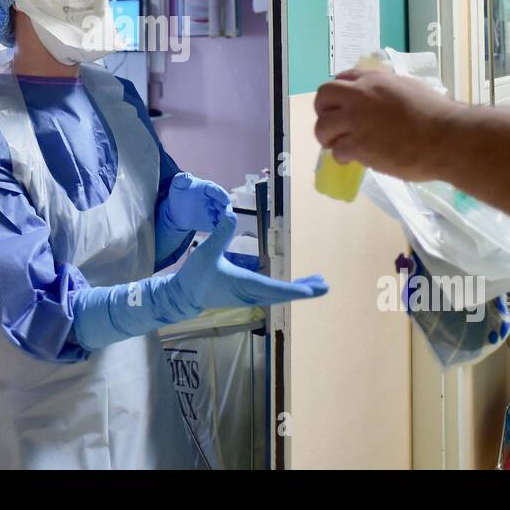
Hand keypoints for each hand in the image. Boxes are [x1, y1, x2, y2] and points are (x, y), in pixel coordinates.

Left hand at [159, 172, 230, 233]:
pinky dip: (222, 229)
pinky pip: (221, 226)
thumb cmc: (179, 194)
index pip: (216, 190)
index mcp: (208, 188)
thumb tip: (187, 176)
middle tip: (225, 216)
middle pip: (224, 204)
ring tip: (222, 226)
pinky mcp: (215, 222)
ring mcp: (216, 211)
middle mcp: (216, 199)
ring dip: (225, 221)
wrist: (177, 211)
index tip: (225, 200)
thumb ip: (181, 179)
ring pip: (225, 216)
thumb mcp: (177, 185)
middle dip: (226, 210)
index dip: (221, 195)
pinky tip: (220, 233)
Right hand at [171, 210, 327, 311]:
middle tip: (325, 285)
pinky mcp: (247, 295)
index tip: (312, 290)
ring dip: (299, 288)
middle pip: (283, 294)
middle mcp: (251, 294)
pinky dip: (288, 289)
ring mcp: (250, 296)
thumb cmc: (195, 275)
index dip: (294, 289)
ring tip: (319, 282)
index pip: (274, 289)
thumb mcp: (206, 252)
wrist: (184, 296)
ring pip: (280, 295)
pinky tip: (298, 285)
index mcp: (244, 284)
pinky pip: (273, 293)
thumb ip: (220, 233)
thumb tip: (231, 213)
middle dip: (305, 289)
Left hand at [313, 69, 462, 181]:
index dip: (339, 94)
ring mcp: (356, 121)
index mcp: (374, 80)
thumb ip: (389, 91)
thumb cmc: (438, 114)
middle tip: (334, 124)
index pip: (342, 77)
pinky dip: (341, 156)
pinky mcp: (358, 145)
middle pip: (324, 96)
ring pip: (322, 126)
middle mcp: (360, 96)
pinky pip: (337, 150)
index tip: (342, 105)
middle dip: (324, 111)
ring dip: (327, 136)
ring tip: (338, 144)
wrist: (447, 138)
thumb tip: (382, 101)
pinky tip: (351, 159)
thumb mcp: (410, 88)